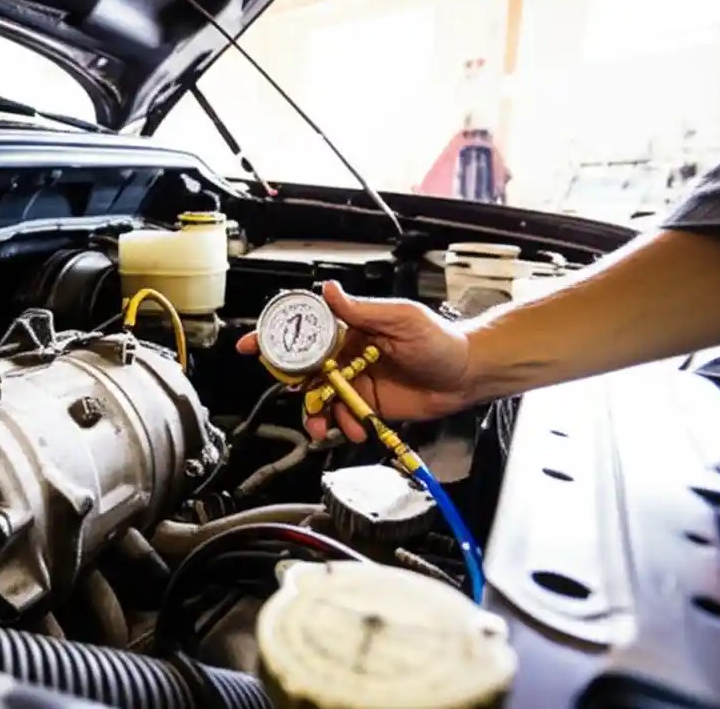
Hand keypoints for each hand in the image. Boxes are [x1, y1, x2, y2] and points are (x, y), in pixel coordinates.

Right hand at [237, 281, 473, 442]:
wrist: (466, 375)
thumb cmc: (441, 339)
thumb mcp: (401, 318)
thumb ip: (362, 310)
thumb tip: (328, 291)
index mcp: (350, 329)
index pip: (305, 330)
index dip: (276, 337)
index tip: (253, 345)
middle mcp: (346, 355)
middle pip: (304, 370)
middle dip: (293, 386)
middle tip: (296, 396)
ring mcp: (354, 381)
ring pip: (319, 399)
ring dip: (315, 414)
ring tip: (325, 426)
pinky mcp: (366, 406)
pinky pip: (341, 417)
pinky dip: (341, 426)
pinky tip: (353, 428)